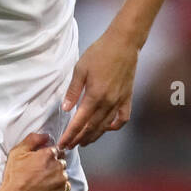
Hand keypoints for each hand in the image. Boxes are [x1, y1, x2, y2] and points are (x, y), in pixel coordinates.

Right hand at [0, 132, 70, 190]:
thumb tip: (46, 135)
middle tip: (41, 171)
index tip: (43, 160)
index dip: (50, 154)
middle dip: (54, 164)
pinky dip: (59, 186)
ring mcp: (61, 178)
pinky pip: (65, 185)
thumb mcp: (17, 152)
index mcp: (48, 154)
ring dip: (57, 175)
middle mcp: (57, 165)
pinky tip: (48, 187)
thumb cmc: (15, 175)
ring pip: (63, 173)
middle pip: (61, 161)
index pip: (57, 149)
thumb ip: (33, 140)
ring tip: (44, 180)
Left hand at [58, 29, 139, 149]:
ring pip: (106, 126)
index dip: (70, 135)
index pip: (79, 122)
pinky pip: (122, 119)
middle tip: (69, 146)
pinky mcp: (127, 98)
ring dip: (94, 136)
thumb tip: (66, 108)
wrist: (124, 44)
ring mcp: (119, 102)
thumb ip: (73, 91)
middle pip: (92, 128)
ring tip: (84, 142)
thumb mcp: (80, 69)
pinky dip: (114, 126)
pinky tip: (106, 128)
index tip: (63, 143)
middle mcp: (108, 103)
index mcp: (94, 96)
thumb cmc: (100, 53)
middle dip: (79, 139)